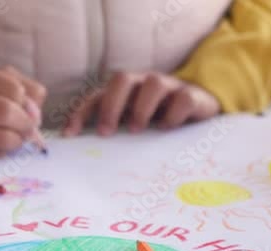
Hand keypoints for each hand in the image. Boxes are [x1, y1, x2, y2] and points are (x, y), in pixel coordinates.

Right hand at [0, 52, 45, 158]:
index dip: (27, 101)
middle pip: (6, 113)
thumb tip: (37, 114)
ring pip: (2, 139)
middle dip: (26, 123)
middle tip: (29, 127)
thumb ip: (20, 86)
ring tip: (17, 136)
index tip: (26, 106)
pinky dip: (4, 150)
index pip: (13, 89)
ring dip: (19, 140)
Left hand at [62, 72, 219, 136]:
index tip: (71, 135)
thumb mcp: (132, 124)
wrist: (200, 107)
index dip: (81, 112)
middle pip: (122, 79)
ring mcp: (170, 87)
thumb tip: (82, 150)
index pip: (97, 95)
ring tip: (137, 130)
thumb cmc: (158, 119)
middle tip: (107, 132)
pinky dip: (174, 114)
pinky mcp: (193, 96)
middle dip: (111, 105)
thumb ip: (113, 130)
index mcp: (125, 91)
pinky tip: (167, 129)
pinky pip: (183, 98)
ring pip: (154, 83)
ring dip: (142, 107)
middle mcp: (144, 83)